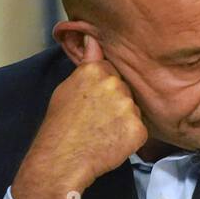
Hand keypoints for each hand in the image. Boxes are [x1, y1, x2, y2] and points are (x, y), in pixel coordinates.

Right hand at [12, 36, 147, 198]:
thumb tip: (93, 38)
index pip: (111, 70)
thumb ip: (87, 62)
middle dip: (115, 102)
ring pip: (132, 109)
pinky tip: (110, 142)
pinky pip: (138, 129)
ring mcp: (129, 108)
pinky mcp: (139, 129)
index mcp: (96, 71)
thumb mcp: (67, 88)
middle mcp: (115, 85)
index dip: (103, 87)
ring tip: (101, 131)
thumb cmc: (59, 126)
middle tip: (96, 119)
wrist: (61, 160)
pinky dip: (128, 137)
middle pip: (125, 89)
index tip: (93, 101)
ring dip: (122, 119)